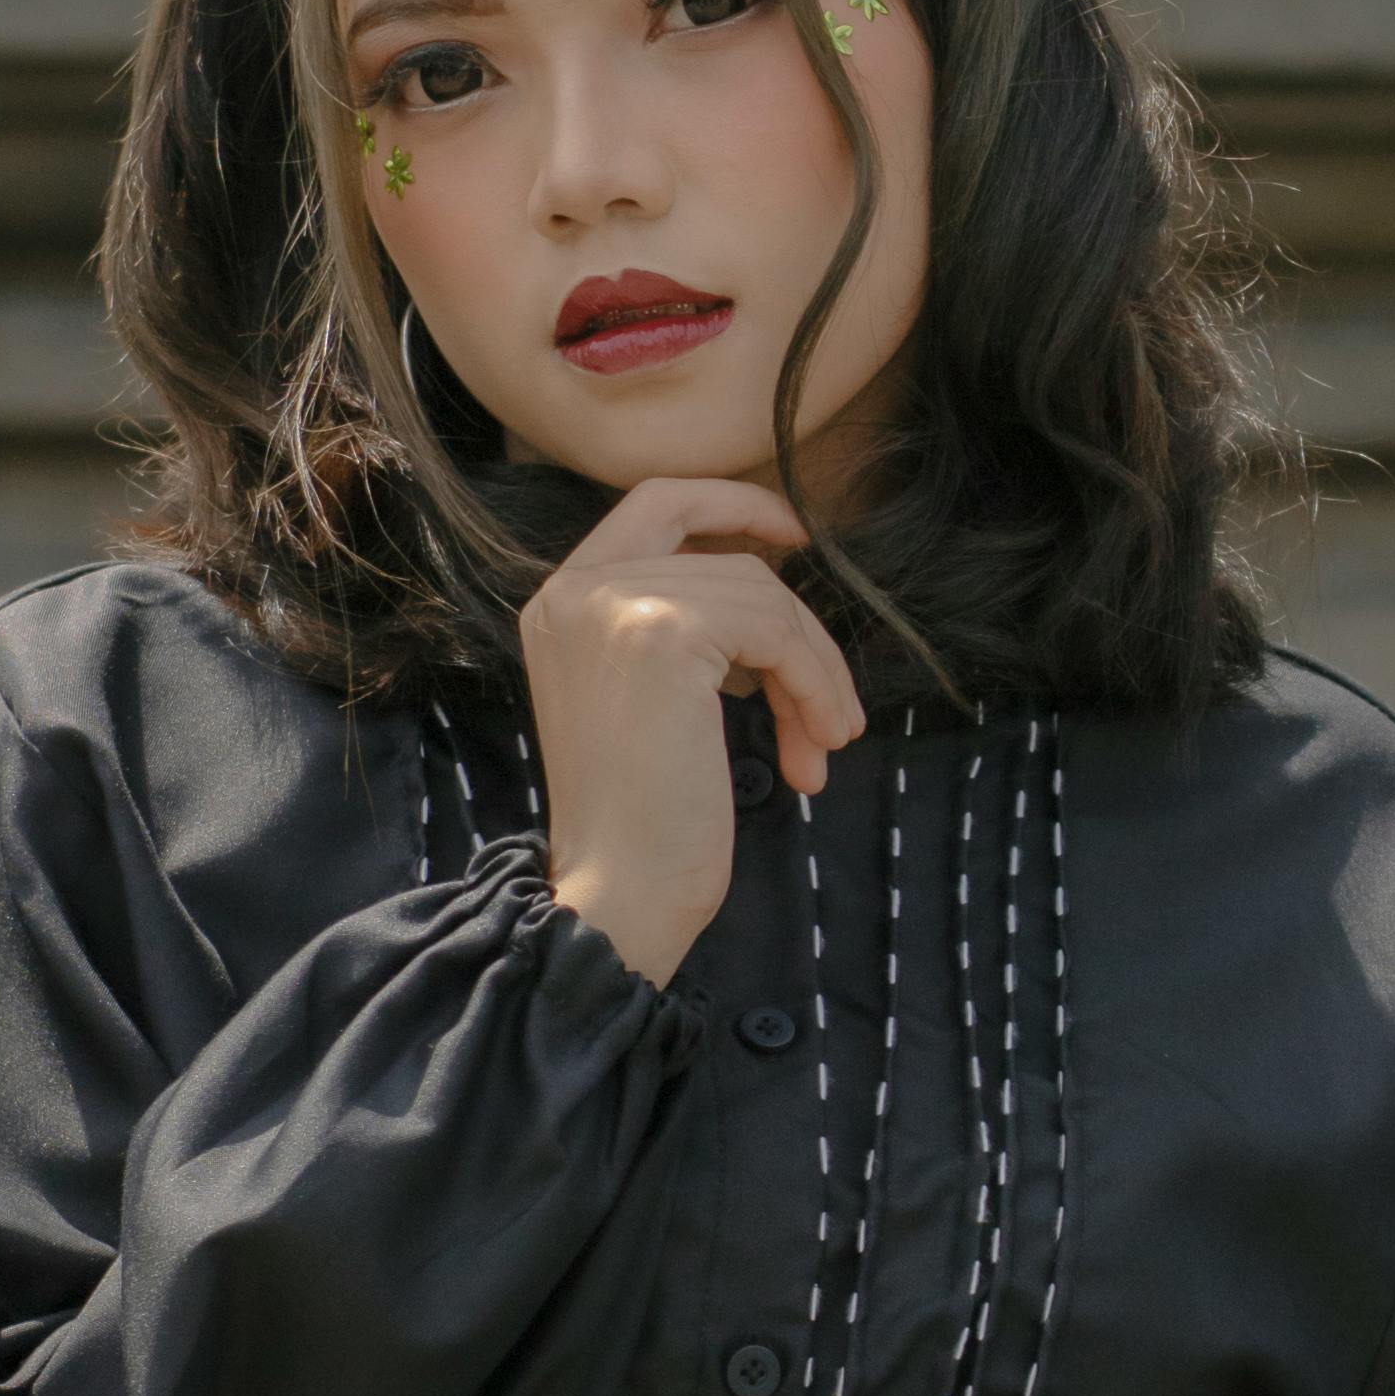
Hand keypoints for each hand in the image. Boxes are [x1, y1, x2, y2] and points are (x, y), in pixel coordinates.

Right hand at [519, 479, 863, 987]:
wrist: (618, 892)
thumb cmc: (644, 817)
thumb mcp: (651, 696)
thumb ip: (682, 625)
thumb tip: (768, 577)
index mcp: (561, 600)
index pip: (657, 503)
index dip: (734, 505)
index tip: (793, 539)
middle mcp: (574, 589)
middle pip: (729, 560)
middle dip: (797, 630)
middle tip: (833, 706)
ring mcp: (614, 604)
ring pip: (763, 597)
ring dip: (815, 674)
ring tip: (825, 743)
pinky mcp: (665, 632)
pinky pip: (777, 632)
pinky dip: (814, 685)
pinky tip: (815, 748)